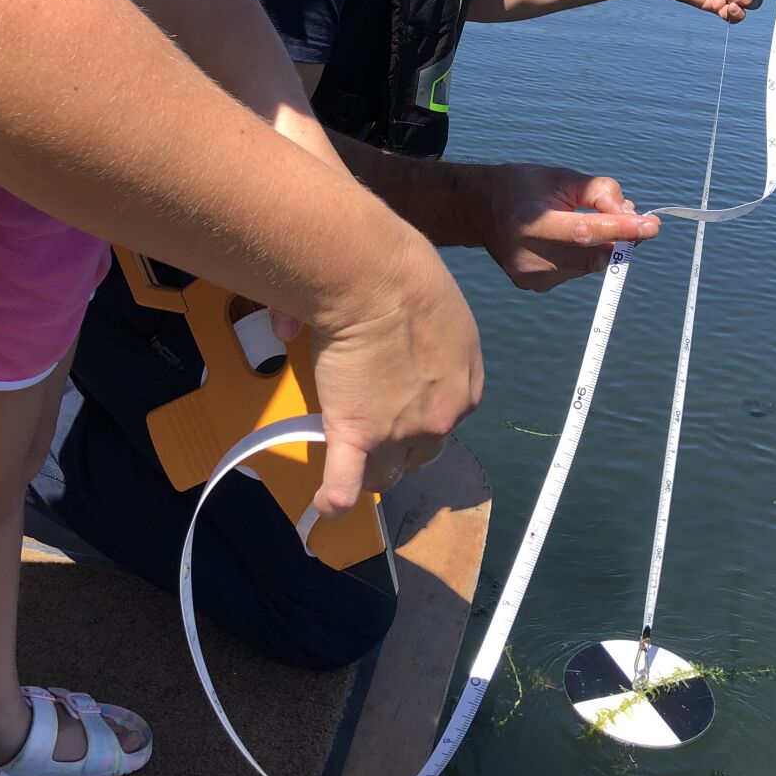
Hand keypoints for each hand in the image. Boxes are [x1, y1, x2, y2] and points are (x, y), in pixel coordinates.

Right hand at [307, 232, 483, 516]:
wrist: (375, 277)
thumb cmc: (399, 269)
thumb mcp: (427, 295)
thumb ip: (389, 316)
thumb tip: (309, 321)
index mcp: (466, 381)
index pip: (446, 415)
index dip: (422, 413)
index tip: (400, 402)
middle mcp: (444, 415)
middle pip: (422, 451)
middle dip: (402, 447)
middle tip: (374, 427)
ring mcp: (402, 431)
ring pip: (387, 472)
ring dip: (371, 468)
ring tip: (350, 459)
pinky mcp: (360, 436)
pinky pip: (345, 480)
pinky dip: (335, 497)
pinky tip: (326, 506)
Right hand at [479, 163, 659, 290]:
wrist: (479, 209)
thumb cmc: (522, 187)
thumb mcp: (559, 176)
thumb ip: (598, 192)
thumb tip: (632, 215)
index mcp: (529, 222)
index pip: (583, 232)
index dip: (620, 230)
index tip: (651, 226)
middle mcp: (527, 255)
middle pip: (591, 255)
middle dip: (620, 239)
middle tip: (635, 221)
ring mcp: (529, 276)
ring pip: (588, 265)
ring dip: (602, 246)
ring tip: (588, 221)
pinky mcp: (533, 286)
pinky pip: (575, 272)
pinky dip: (584, 256)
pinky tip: (567, 240)